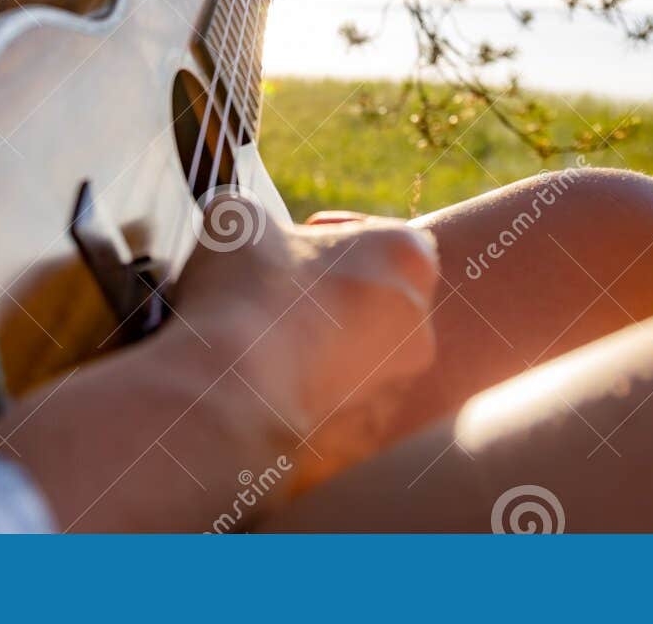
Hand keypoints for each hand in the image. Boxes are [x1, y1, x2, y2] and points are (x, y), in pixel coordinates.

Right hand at [172, 207, 439, 435]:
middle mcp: (420, 324)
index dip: (326, 238)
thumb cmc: (245, 291)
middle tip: (272, 298)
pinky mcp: (371, 438)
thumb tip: (236, 220)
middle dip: (328, 296)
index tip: (287, 250)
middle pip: (374, 298)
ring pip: (358, 356)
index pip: (378, 236)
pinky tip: (262, 387)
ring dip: (319, 346)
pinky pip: (340, 408)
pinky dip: (309, 395)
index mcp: (407, 257)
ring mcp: (398, 386)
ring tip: (259, 345)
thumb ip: (249, 215)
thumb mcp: (236, 219)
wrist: (232, 392)